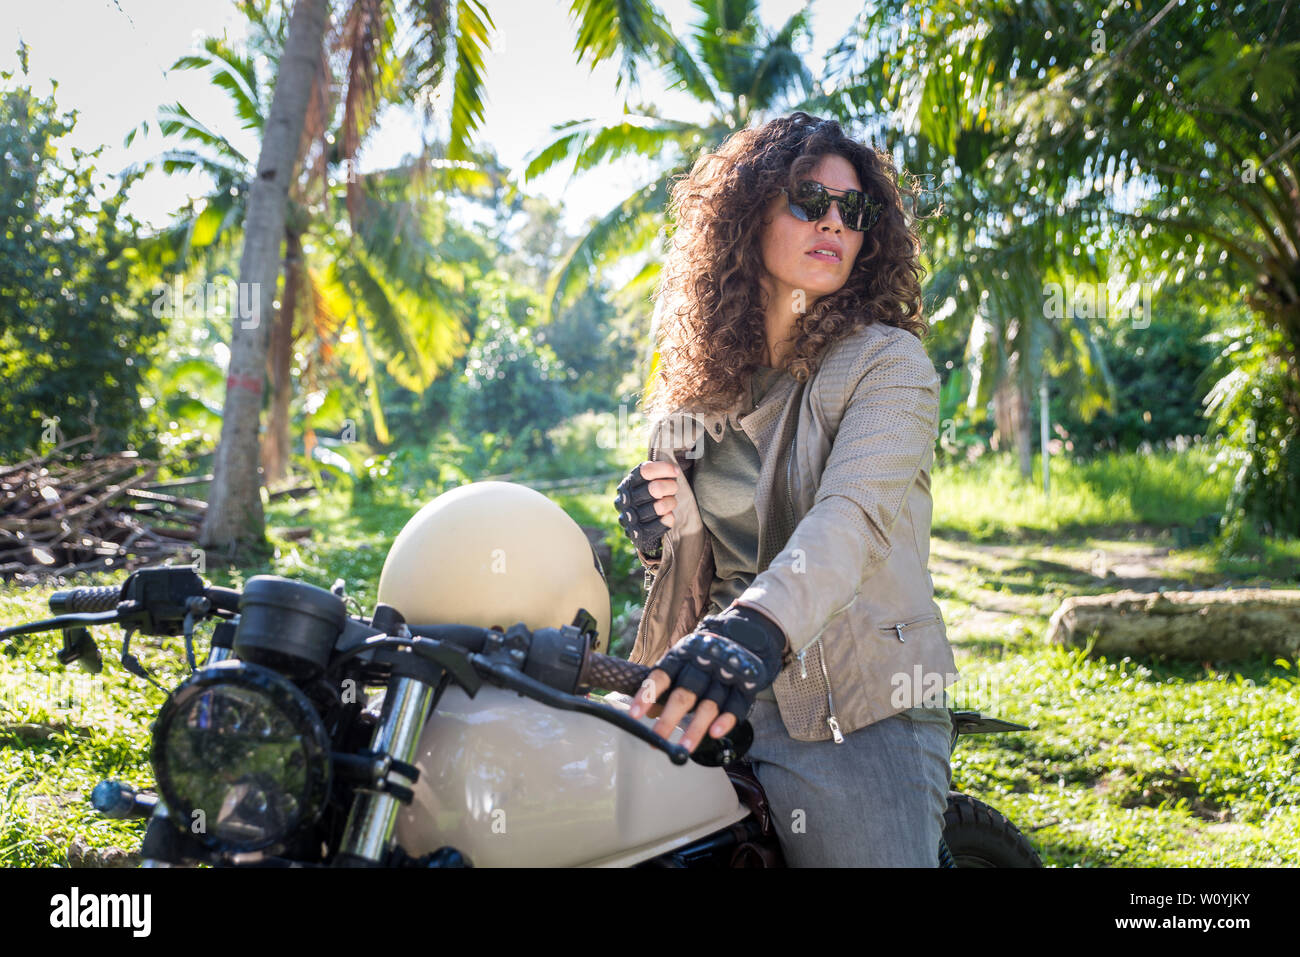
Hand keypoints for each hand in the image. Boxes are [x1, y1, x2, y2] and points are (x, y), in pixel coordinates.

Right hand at [614, 460, 680, 554]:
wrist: (638, 529)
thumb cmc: (647, 498)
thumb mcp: (646, 482)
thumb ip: (656, 473)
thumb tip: (674, 469)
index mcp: (628, 483)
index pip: (645, 471)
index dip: (664, 469)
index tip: (675, 471)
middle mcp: (626, 500)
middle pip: (655, 488)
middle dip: (671, 486)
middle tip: (674, 488)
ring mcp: (631, 518)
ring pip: (660, 507)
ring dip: (671, 502)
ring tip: (671, 502)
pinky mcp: (638, 534)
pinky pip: (661, 524)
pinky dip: (669, 518)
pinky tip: (669, 515)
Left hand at [627, 605, 786, 753]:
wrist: (745, 636)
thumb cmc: (702, 656)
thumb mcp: (681, 662)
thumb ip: (664, 687)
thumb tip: (647, 712)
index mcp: (682, 656)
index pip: (661, 676)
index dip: (647, 695)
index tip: (634, 716)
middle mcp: (703, 664)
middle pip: (685, 693)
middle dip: (669, 718)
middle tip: (657, 739)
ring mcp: (725, 674)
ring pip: (709, 704)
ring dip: (695, 728)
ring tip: (683, 749)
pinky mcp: (745, 685)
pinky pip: (735, 706)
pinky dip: (725, 721)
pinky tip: (714, 735)